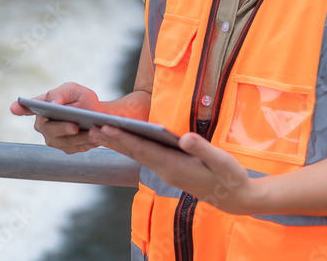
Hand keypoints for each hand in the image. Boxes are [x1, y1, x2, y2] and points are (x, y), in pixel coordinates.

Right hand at [10, 82, 100, 154]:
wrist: (98, 116)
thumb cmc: (83, 100)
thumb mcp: (74, 90)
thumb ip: (61, 93)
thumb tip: (52, 102)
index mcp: (42, 106)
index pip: (27, 107)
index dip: (20, 108)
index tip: (14, 107)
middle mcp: (43, 124)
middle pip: (48, 129)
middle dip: (62, 128)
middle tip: (74, 126)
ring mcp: (53, 138)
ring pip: (63, 141)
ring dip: (78, 138)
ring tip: (92, 133)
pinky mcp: (65, 148)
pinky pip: (74, 148)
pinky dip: (85, 144)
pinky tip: (94, 138)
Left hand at [87, 126, 260, 214]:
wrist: (235, 198)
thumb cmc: (229, 177)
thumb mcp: (221, 161)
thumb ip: (202, 149)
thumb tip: (184, 138)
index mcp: (175, 166)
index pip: (144, 150)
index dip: (124, 138)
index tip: (107, 128)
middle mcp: (166, 171)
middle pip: (135, 153)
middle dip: (113, 140)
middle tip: (91, 128)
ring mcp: (167, 173)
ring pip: (137, 156)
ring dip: (117, 145)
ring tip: (97, 133)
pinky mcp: (170, 172)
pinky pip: (144, 158)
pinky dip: (130, 148)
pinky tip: (122, 141)